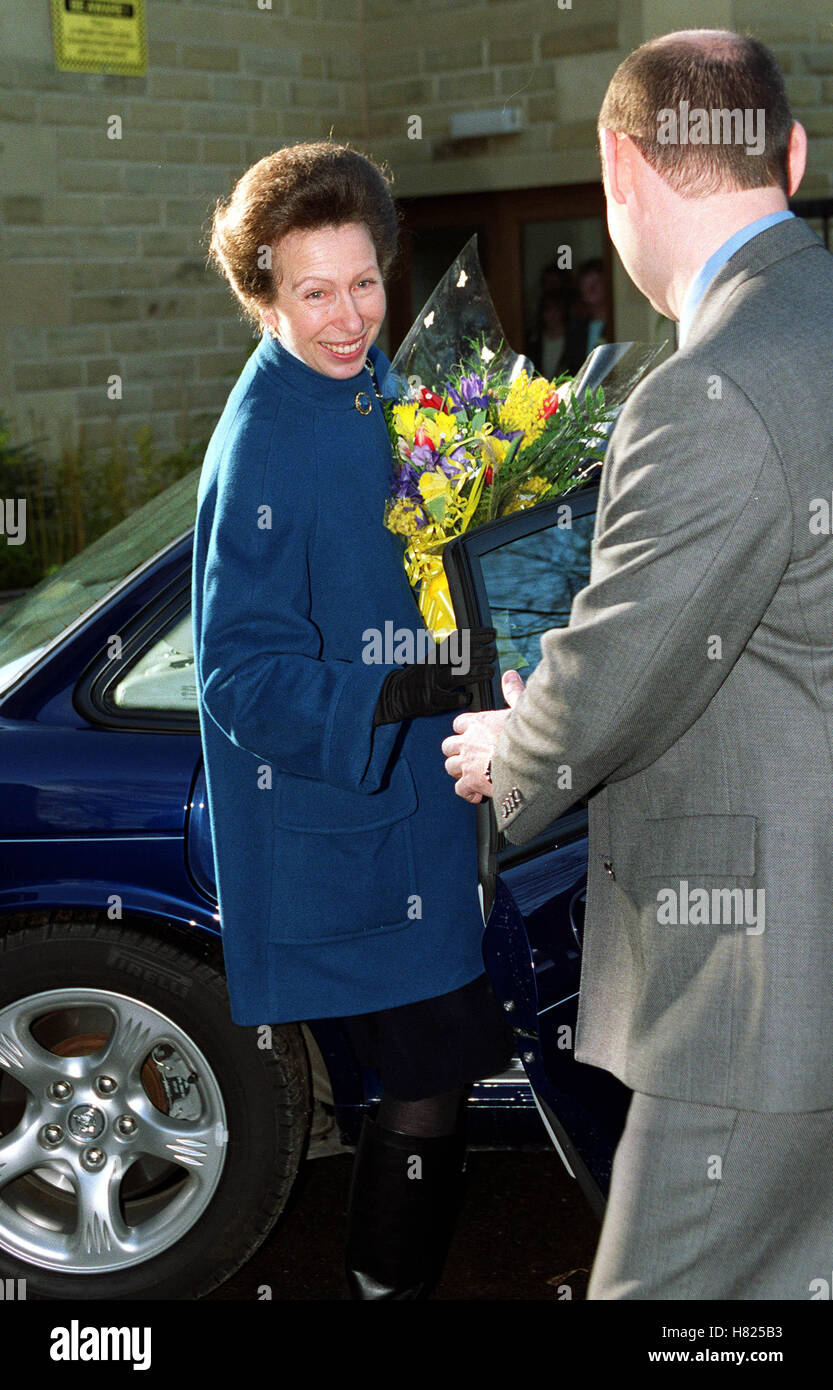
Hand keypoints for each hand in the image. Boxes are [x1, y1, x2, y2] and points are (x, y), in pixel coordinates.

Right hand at [373, 626, 496, 725]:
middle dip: (478, 652)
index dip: (476, 634)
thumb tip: (461, 638)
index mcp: (436, 653)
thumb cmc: (417, 677)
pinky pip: (446, 699)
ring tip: (490, 672)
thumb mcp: (429, 658)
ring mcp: (432, 682)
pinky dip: (458, 698)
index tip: (492, 633)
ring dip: (475, 673)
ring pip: (456, 675)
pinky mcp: (430, 700)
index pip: (458, 639)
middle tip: (493, 653)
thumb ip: (446, 650)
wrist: (394, 695)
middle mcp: (434, 665)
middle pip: (459, 655)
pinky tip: (469, 697)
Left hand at [441, 669, 525, 802]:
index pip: (459, 723)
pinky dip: (467, 792)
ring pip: (450, 767)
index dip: (465, 730)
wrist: (528, 763)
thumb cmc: (527, 736)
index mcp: (479, 723)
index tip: (473, 735)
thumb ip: (513, 692)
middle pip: (448, 746)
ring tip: (474, 775)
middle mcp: (468, 742)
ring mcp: (466, 762)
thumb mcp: (521, 709)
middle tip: (471, 757)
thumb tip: (510, 676)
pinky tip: (478, 793)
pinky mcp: (470, 782)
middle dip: (456, 752)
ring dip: (460, 772)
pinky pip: (459, 789)